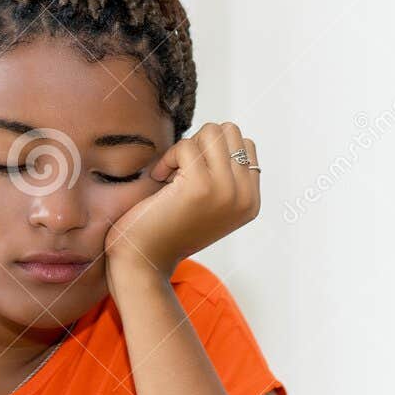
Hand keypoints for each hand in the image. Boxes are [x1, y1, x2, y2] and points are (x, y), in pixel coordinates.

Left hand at [104, 122, 260, 278]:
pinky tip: (159, 179)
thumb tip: (222, 133)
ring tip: (171, 176)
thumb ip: (224, 177)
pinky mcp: (200, 186)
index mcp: (251, 202)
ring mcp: (227, 191)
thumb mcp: (208, 205)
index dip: (212, 151)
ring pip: (211, 132)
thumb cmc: (167, 230)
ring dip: (185, 149)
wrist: (144, 262)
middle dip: (200, 144)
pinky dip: (168, 158)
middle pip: (229, 132)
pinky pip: (187, 145)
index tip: (190, 175)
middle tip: (180, 171)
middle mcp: (245, 197)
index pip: (244, 145)